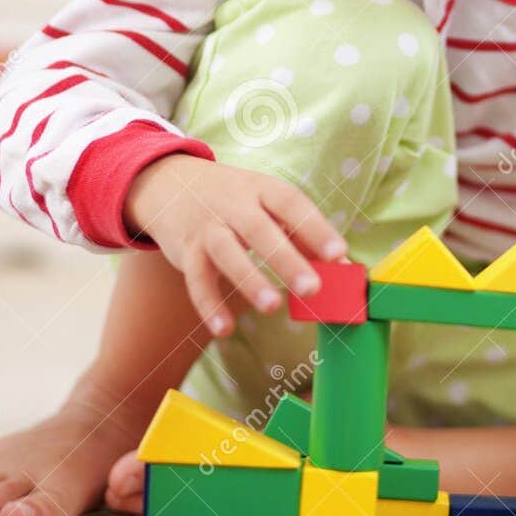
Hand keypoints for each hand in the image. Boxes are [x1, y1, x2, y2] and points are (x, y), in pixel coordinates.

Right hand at [124, 154, 347, 336]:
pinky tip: (225, 330)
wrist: (171, 186)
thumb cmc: (236, 201)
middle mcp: (233, 204)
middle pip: (259, 229)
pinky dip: (209, 305)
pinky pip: (196, 279)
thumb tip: (344, 267)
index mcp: (261, 188)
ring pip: (225, 252)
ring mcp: (207, 227)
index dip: (315, 226)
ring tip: (272, 306)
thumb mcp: (267, 205)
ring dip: (249, 280)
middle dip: (286, 259)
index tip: (339, 252)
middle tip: (312, 288)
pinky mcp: (186, 251)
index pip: (290, 202)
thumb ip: (303, 236)